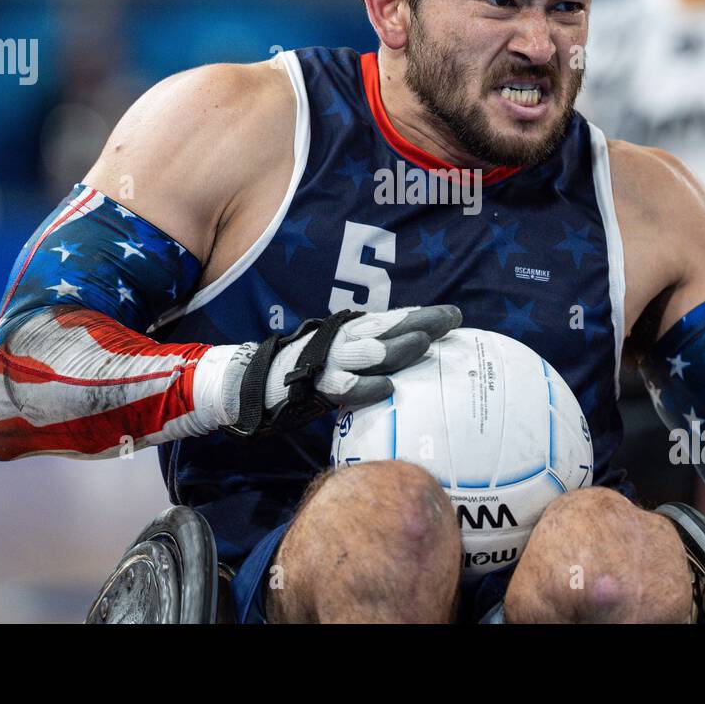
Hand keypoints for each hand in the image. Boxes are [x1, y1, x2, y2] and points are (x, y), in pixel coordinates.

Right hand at [195, 305, 461, 435]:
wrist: (250, 386)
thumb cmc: (306, 376)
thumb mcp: (342, 361)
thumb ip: (371, 359)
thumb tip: (411, 363)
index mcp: (350, 335)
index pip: (390, 321)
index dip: (421, 316)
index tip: (454, 315)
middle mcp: (341, 342)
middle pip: (385, 329)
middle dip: (419, 323)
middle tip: (451, 318)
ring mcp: (326, 362)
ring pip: (367, 352)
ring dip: (395, 347)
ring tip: (423, 343)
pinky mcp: (312, 384)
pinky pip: (341, 386)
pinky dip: (364, 387)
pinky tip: (387, 388)